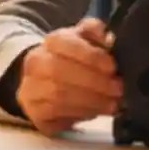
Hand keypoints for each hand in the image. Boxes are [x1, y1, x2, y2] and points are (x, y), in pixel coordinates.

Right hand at [16, 18, 122, 136]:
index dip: (90, 55)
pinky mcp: (34, 112)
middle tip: (117, 89)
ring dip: (89, 101)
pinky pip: (55, 115)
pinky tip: (96, 112)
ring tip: (112, 103)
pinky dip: (79, 114)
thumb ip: (97, 33)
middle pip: (59, 71)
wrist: (50, 80)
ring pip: (57, 96)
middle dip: (93, 82)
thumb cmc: (77, 59)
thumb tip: (108, 38)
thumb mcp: (88, 40)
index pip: (66, 43)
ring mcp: (30, 89)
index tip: (112, 67)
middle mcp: (35, 63)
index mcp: (52, 41)